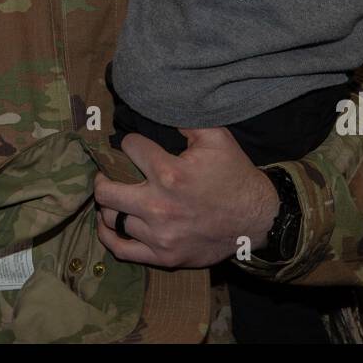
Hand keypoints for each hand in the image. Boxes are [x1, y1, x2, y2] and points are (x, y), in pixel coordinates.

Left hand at [94, 127, 279, 267]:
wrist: (257, 219)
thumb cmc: (235, 175)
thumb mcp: (217, 138)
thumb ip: (185, 120)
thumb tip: (159, 106)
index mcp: (170, 174)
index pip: (130, 148)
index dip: (131, 142)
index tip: (134, 145)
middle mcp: (159, 207)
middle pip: (106, 191)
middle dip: (104, 176)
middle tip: (109, 172)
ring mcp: (160, 235)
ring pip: (111, 219)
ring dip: (109, 204)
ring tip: (114, 195)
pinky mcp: (163, 256)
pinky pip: (121, 249)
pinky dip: (108, 235)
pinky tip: (108, 223)